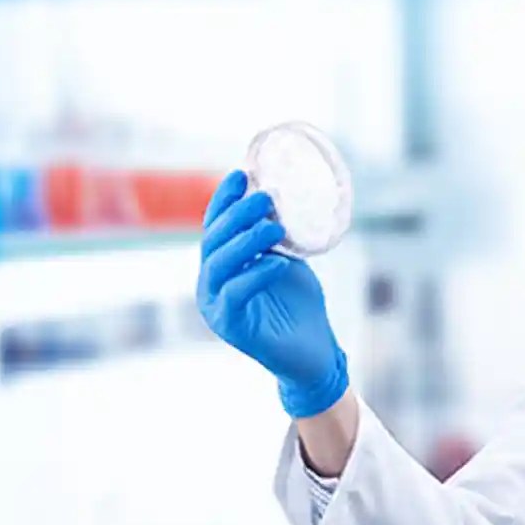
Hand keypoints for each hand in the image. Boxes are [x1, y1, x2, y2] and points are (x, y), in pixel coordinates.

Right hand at [196, 170, 348, 417]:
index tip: (242, 173)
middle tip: (266, 197)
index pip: (215, 226)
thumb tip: (279, 197)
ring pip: (219, 266)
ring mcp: (216, 306)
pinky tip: (277, 263)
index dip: (224, 199)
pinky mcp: (231, 327)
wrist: (313, 351)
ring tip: (274, 226)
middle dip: (237, 215)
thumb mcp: (286, 259)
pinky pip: (235, 296)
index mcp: (220, 265)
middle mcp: (211, 283)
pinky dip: (255, 276)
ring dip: (246, 242)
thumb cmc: (298, 304)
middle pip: (213, 242)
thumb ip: (276, 236)